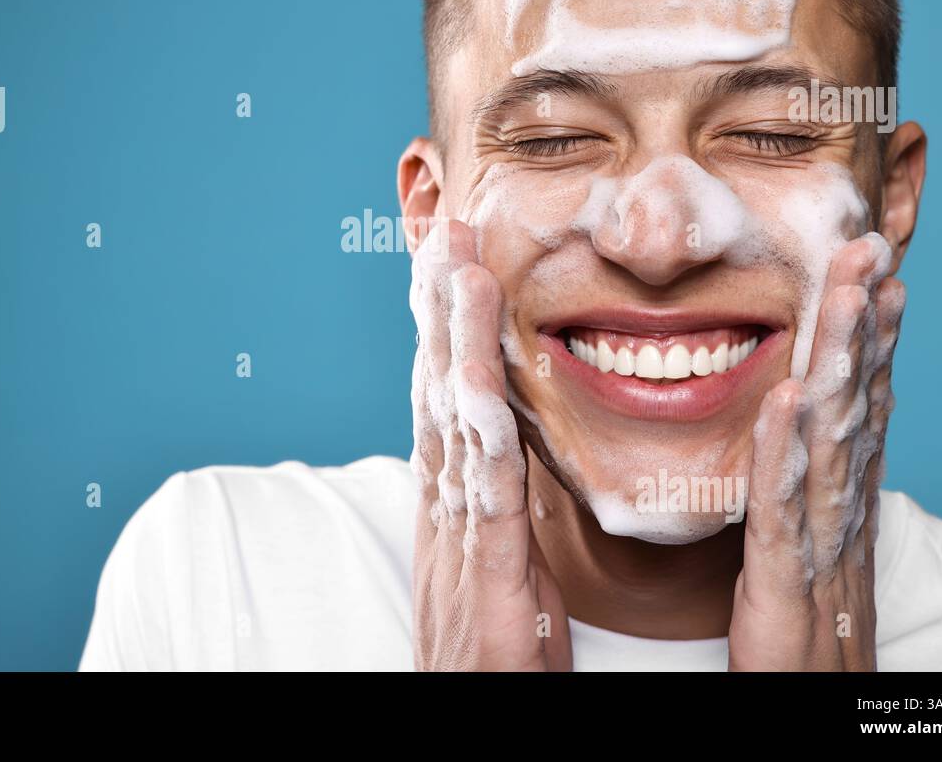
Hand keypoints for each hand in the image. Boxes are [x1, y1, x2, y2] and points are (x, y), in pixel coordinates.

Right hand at [409, 219, 571, 670]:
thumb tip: (504, 454)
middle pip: (437, 389)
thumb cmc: (497, 663)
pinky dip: (475, 424)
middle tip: (442, 229)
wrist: (475, 720)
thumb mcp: (499, 570)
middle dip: (438, 307)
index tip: (452, 262)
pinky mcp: (487, 580)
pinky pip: (483, 490)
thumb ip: (499, 510)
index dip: (448, 329)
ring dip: (449, 338)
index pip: (450, 399)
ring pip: (451, 421)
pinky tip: (471, 371)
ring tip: (452, 261)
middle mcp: (448, 511)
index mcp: (458, 507)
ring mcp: (459, 542)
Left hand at [728, 232, 905, 670]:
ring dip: (840, 361)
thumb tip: (812, 432)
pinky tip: (791, 398)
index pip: (861, 404)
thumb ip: (813, 490)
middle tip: (869, 247)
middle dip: (863, 322)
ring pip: (833, 439)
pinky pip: (784, 509)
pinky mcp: (785, 585)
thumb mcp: (813, 551)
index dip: (872, 338)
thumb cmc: (805, 638)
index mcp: (841, 502)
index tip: (875, 272)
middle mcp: (841, 513)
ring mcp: (819, 546)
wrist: (812, 712)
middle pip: (857, 404)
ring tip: (846, 290)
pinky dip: (789, 452)